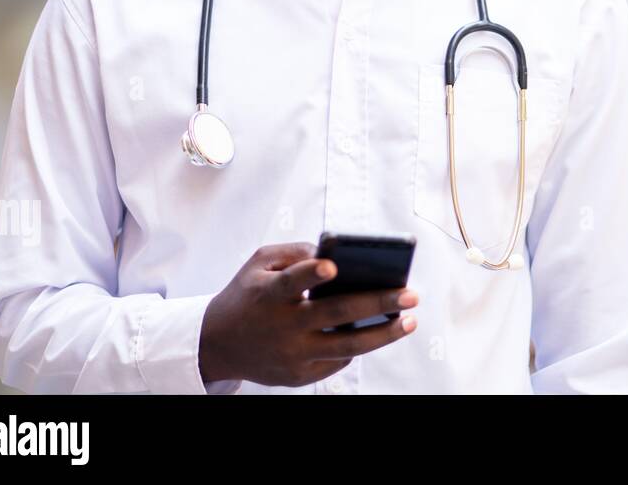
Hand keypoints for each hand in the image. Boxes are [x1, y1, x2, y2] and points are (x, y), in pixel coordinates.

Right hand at [199, 242, 418, 386]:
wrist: (217, 344)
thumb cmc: (248, 294)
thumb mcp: (259, 264)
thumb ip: (295, 252)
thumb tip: (337, 252)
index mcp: (269, 294)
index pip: (292, 282)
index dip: (311, 274)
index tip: (334, 266)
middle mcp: (282, 327)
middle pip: (336, 316)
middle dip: (377, 303)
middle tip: (411, 294)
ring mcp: (292, 355)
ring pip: (346, 347)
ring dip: (383, 334)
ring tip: (410, 321)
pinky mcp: (298, 375)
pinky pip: (338, 361)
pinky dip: (360, 346)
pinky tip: (381, 332)